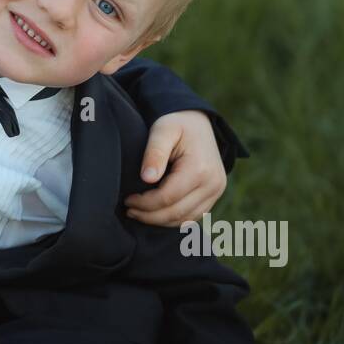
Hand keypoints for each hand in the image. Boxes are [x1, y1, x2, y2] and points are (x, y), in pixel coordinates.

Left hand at [124, 110, 226, 226]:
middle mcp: (213, 184)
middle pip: (176, 213)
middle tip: (129, 210)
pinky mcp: (214, 195)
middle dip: (148, 216)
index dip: (144, 203)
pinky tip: (155, 213)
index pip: (167, 198)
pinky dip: (173, 219)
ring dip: (159, 221)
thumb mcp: (162, 130)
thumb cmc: (177, 123)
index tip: (127, 200)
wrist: (199, 122)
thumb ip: (154, 152)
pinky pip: (192, 216)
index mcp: (199, 168)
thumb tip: (147, 179)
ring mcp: (216, 191)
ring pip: (184, 219)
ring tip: (139, 213)